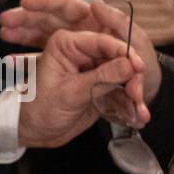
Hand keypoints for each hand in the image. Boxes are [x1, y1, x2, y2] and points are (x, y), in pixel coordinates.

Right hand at [0, 0, 161, 102]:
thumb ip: (119, 25)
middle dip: (25, 18)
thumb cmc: (145, 70)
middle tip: (4, 21)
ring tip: (3, 34)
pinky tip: (10, 61)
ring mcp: (73, 51)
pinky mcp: (69, 68)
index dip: (45, 1)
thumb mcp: (138, 45)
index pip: (65, 6)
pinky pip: (44, 60)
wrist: (145, 98)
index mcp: (94, 23)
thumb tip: (95, 3)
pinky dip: (26, 59)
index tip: (25, 2)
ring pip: (41, 36)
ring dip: (22, 34)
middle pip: (47, 20)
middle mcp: (80, 33)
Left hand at [18, 29, 148, 147]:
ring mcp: (92, 70)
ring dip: (132, 95)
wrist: (34, 131)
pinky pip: (120, 91)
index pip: (102, 41)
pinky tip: (136, 118)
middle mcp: (82, 53)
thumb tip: (129, 64)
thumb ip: (101, 78)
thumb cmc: (40, 109)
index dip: (123, 52)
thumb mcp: (71, 93)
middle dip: (131, 78)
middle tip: (137, 96)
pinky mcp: (100, 86)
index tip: (138, 67)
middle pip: (118, 58)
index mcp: (67, 44)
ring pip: (123, 76)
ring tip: (139, 113)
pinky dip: (128, 104)